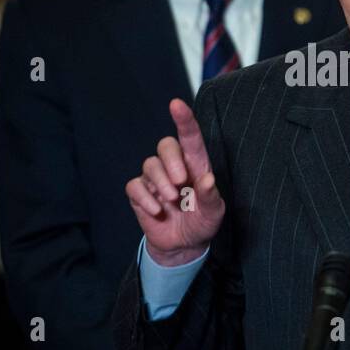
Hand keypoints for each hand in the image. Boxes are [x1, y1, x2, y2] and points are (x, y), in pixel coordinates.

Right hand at [125, 99, 224, 266]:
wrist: (183, 246)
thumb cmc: (202, 222)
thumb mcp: (214, 213)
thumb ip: (211, 196)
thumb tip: (207, 178)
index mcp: (195, 165)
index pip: (189, 137)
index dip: (183, 119)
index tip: (176, 104)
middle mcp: (174, 167)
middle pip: (165, 145)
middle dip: (171, 160)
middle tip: (181, 182)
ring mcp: (155, 179)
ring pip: (149, 164)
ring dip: (161, 181)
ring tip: (172, 200)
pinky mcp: (140, 193)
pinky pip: (135, 185)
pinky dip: (145, 197)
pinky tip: (157, 211)